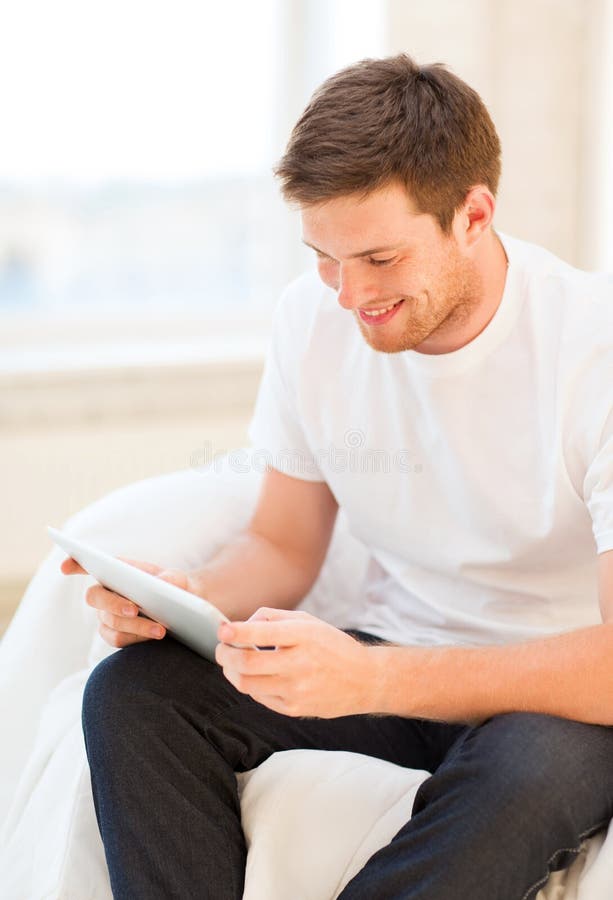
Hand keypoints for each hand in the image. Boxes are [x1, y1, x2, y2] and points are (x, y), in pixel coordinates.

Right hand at [60, 555, 193, 648]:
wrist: (183, 609)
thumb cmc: (176, 587)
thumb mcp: (178, 578)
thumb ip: (172, 578)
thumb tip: (163, 584)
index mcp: (116, 570)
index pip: (90, 564)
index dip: (75, 563)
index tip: (65, 567)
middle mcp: (106, 591)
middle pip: (95, 597)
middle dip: (114, 604)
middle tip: (135, 610)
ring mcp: (106, 614)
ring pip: (109, 622)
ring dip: (135, 627)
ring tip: (161, 630)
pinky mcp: (114, 634)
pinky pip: (117, 639)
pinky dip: (137, 638)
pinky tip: (155, 637)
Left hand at [215, 607, 378, 717]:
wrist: (364, 679)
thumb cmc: (331, 645)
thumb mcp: (308, 621)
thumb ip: (273, 617)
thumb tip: (240, 626)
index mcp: (304, 635)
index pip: (259, 633)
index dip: (234, 632)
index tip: (222, 629)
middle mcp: (300, 663)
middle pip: (246, 663)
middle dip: (224, 654)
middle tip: (221, 648)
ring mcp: (297, 689)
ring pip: (247, 684)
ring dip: (231, 672)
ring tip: (231, 663)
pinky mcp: (295, 709)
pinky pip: (259, 697)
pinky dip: (250, 685)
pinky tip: (254, 676)